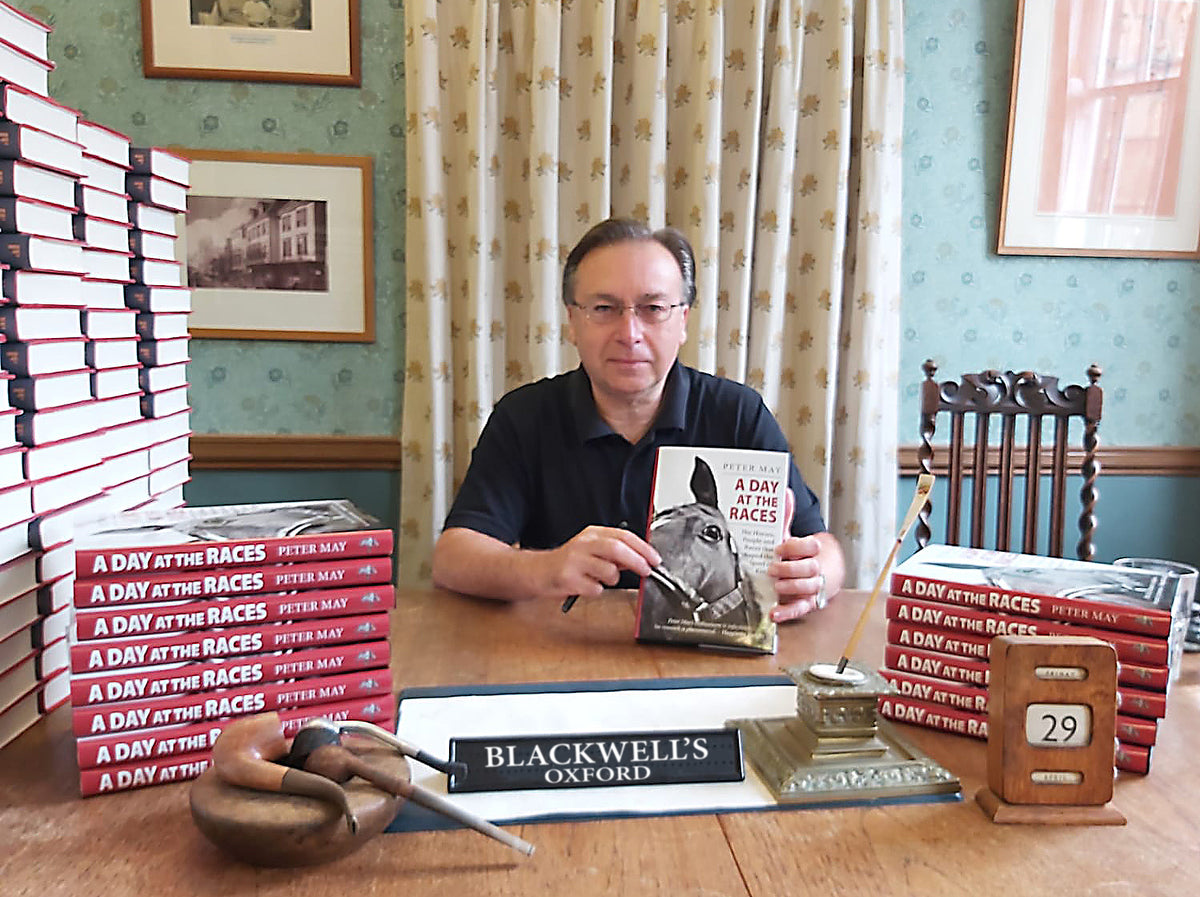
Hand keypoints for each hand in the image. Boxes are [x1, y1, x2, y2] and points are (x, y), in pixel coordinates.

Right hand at [536, 526, 659, 601]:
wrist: (536, 571)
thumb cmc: (567, 562)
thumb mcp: (591, 549)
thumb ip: (614, 552)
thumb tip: (640, 558)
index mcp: (592, 534)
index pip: (623, 535)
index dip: (643, 547)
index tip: (655, 559)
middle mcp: (583, 544)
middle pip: (617, 549)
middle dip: (637, 561)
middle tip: (647, 571)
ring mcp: (575, 561)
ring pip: (609, 571)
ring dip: (613, 579)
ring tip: (602, 579)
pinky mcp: (568, 579)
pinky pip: (595, 588)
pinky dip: (597, 590)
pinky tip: (586, 586)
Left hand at [767, 489, 836, 621]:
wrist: (823, 573)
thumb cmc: (802, 555)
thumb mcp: (793, 537)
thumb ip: (786, 517)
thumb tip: (784, 493)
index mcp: (812, 551)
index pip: (810, 547)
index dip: (795, 547)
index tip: (780, 547)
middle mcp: (814, 569)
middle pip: (809, 569)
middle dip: (790, 568)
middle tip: (774, 568)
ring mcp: (811, 588)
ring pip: (807, 588)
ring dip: (790, 587)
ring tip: (776, 585)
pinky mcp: (805, 603)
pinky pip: (799, 610)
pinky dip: (786, 613)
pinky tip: (774, 613)